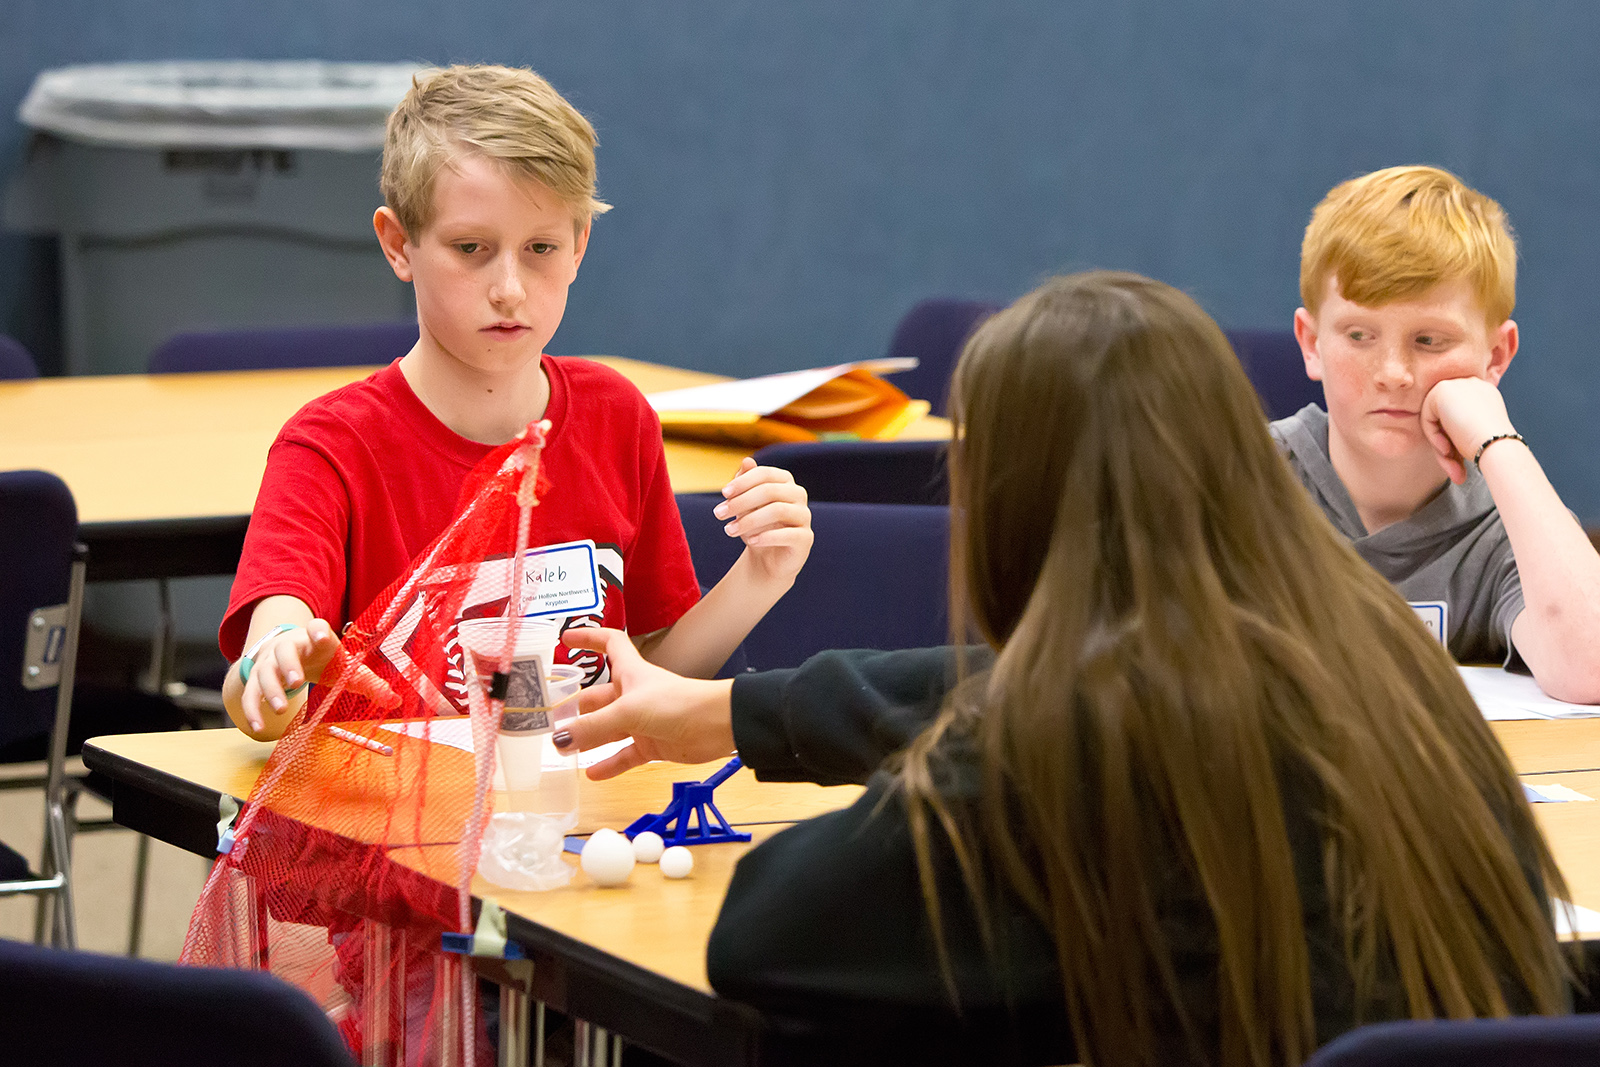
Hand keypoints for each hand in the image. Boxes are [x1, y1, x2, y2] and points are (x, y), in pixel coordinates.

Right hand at [239, 620, 397, 732]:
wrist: (295, 654)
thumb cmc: (326, 660)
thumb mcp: (347, 669)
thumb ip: (370, 683)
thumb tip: (395, 701)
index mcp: (315, 638)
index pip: (316, 627)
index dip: (317, 629)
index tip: (320, 635)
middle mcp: (289, 646)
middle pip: (285, 651)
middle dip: (288, 664)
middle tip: (295, 681)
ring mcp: (270, 661)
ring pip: (264, 672)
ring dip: (270, 689)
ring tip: (279, 708)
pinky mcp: (256, 679)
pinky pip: (250, 693)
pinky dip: (252, 709)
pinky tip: (257, 727)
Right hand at [554, 627, 735, 778]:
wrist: (717, 726)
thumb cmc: (677, 703)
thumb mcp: (628, 711)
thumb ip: (592, 727)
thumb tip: (558, 740)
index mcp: (630, 673)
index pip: (608, 644)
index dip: (589, 638)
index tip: (566, 638)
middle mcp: (634, 694)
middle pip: (598, 696)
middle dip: (576, 707)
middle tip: (550, 721)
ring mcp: (643, 720)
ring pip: (608, 728)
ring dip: (588, 738)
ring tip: (563, 750)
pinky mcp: (653, 744)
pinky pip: (625, 754)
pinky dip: (609, 763)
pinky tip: (591, 774)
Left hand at [715, 457, 812, 584]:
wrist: (767, 559)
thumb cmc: (755, 526)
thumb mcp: (745, 504)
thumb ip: (745, 483)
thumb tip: (747, 460)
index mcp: (785, 481)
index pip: (765, 474)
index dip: (743, 481)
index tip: (723, 493)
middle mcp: (798, 495)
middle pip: (770, 491)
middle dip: (741, 501)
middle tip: (719, 514)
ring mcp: (804, 516)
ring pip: (778, 510)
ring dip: (749, 520)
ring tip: (729, 530)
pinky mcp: (806, 538)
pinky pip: (787, 534)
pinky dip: (766, 537)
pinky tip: (750, 541)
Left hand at [1420, 377, 1516, 484]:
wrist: (1496, 444)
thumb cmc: (1490, 447)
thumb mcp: (1474, 436)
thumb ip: (1458, 433)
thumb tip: (1444, 448)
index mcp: (1483, 394)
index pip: (1456, 416)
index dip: (1454, 442)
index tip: (1459, 463)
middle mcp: (1471, 385)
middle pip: (1444, 418)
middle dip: (1446, 446)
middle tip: (1456, 469)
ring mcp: (1457, 385)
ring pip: (1434, 419)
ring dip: (1439, 445)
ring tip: (1452, 463)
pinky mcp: (1442, 390)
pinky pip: (1426, 417)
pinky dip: (1433, 437)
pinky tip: (1447, 449)